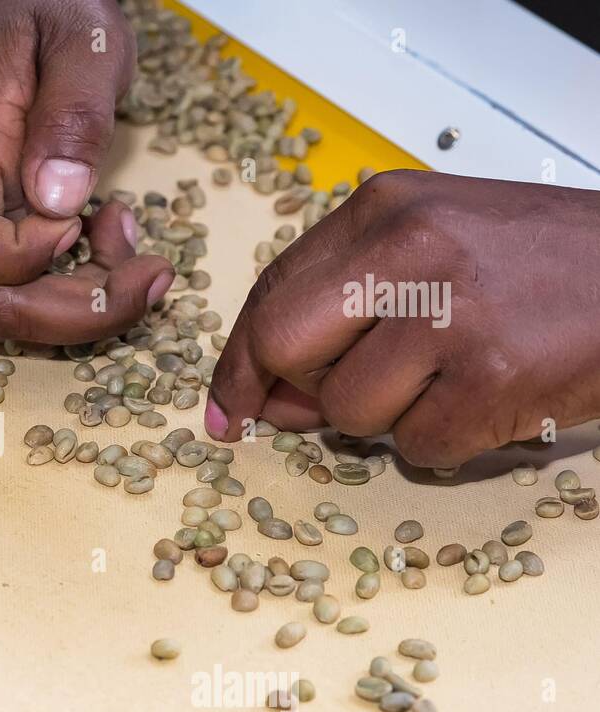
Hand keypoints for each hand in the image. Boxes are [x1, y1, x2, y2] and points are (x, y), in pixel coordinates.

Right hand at [0, 0, 172, 344]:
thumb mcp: (81, 41)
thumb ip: (72, 115)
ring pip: (22, 305)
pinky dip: (91, 282)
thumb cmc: (52, 4)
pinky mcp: (17, 225)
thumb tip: (57, 200)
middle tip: (153, 274)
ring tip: (140, 246)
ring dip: (91, 302)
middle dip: (77, 312)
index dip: (23, 257)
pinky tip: (118, 229)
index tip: (80, 221)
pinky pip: (42, 283)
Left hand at [204, 170, 599, 467]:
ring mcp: (452, 315)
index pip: (271, 293)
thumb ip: (344, 302)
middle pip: (283, 346)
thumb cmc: (541, 264)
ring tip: (451, 376)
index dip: (239, 361)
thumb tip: (269, 395)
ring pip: (348, 411)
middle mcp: (410, 251)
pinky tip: (489, 398)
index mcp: (384, 209)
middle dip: (294, 390)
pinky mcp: (494, 379)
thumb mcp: (433, 242)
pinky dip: (446, 440)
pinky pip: (418, 446)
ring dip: (388, 418)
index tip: (227, 405)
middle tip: (322, 405)